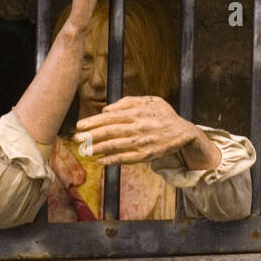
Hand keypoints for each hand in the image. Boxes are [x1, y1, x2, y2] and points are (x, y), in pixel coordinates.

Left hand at [75, 96, 219, 169]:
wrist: (184, 132)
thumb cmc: (164, 115)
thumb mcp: (150, 101)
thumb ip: (128, 102)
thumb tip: (106, 108)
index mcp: (139, 111)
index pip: (111, 116)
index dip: (94, 121)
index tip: (80, 125)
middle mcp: (139, 126)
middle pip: (111, 131)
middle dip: (92, 135)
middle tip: (77, 138)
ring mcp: (143, 141)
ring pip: (117, 145)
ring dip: (99, 148)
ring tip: (85, 151)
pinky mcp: (146, 155)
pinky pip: (126, 158)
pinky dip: (113, 160)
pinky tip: (101, 160)